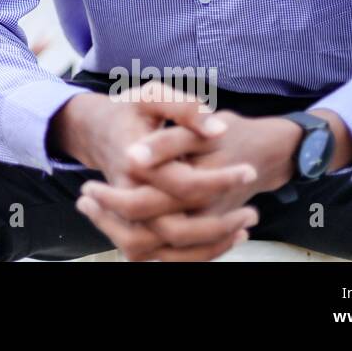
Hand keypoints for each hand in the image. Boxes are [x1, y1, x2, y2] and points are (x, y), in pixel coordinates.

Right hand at [61, 80, 261, 260]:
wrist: (98, 131)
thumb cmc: (130, 111)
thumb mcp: (152, 95)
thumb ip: (185, 108)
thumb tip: (218, 129)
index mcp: (133, 162)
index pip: (183, 183)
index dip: (220, 180)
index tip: (249, 170)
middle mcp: (127, 195)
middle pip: (175, 227)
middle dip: (218, 224)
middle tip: (252, 211)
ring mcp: (127, 216)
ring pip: (168, 251)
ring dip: (210, 245)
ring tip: (244, 226)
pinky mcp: (133, 227)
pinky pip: (164, 256)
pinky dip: (198, 253)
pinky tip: (229, 236)